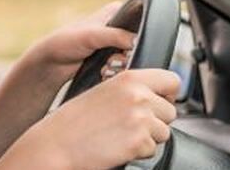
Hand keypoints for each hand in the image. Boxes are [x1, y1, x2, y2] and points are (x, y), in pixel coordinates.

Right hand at [0, 69, 179, 169]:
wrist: (57, 143)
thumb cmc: (75, 121)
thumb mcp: (104, 91)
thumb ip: (131, 90)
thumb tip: (160, 96)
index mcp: (129, 78)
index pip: (172, 80)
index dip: (168, 94)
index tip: (159, 102)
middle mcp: (138, 95)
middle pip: (170, 111)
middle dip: (156, 121)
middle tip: (129, 125)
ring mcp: (140, 119)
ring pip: (164, 132)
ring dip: (147, 138)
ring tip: (120, 135)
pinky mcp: (139, 142)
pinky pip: (153, 150)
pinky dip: (138, 152)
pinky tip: (117, 146)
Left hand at [20, 1, 133, 83]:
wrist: (52, 62)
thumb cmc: (65, 42)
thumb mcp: (91, 35)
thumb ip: (116, 35)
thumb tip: (138, 41)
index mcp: (116, 11)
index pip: (141, 23)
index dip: (138, 38)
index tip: (127, 49)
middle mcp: (118, 26)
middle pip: (139, 43)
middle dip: (127, 56)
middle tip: (113, 61)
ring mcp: (115, 43)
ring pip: (133, 57)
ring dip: (121, 67)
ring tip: (106, 67)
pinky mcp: (112, 58)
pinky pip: (124, 68)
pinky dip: (117, 72)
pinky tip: (105, 72)